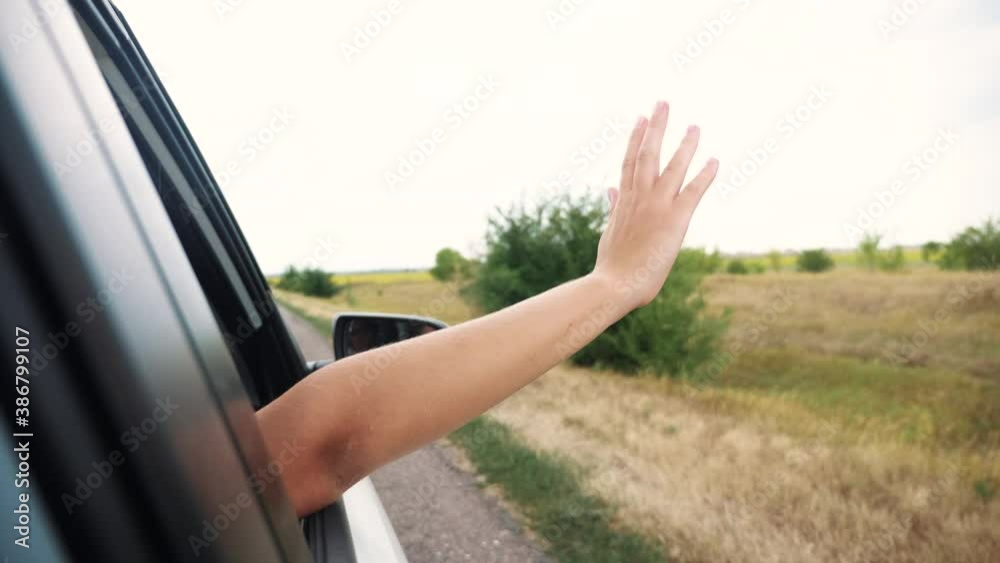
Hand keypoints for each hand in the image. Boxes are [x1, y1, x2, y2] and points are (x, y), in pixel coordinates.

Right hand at [593, 101, 718, 310]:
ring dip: (684, 145)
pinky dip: (704, 175)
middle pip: (647, 154)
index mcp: (624, 201)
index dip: (636, 138)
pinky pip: (693, 192)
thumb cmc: (612, 266)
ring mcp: (657, 206)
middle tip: (662, 103)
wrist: (613, 285)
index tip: (641, 118)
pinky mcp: (674, 220)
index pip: (630, 162)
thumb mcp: (610, 230)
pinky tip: (715, 161)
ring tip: (695, 126)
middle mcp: (639, 198)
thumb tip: (610, 189)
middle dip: (656, 127)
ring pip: (672, 167)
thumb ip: (614, 206)